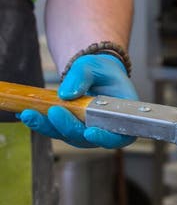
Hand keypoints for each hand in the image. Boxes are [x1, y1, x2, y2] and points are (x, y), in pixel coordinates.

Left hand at [19, 54, 137, 148]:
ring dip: (48, 127)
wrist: (94, 75)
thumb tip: (66, 94)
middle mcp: (106, 128)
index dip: (106, 137)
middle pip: (88, 137)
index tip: (89, 132)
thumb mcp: (93, 66)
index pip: (120, 135)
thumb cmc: (101, 71)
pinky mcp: (71, 129)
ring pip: (68, 136)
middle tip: (54, 112)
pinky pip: (56, 130)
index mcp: (122, 114)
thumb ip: (82, 77)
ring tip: (29, 114)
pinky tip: (26, 114)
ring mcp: (87, 131)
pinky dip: (41, 123)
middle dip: (68, 127)